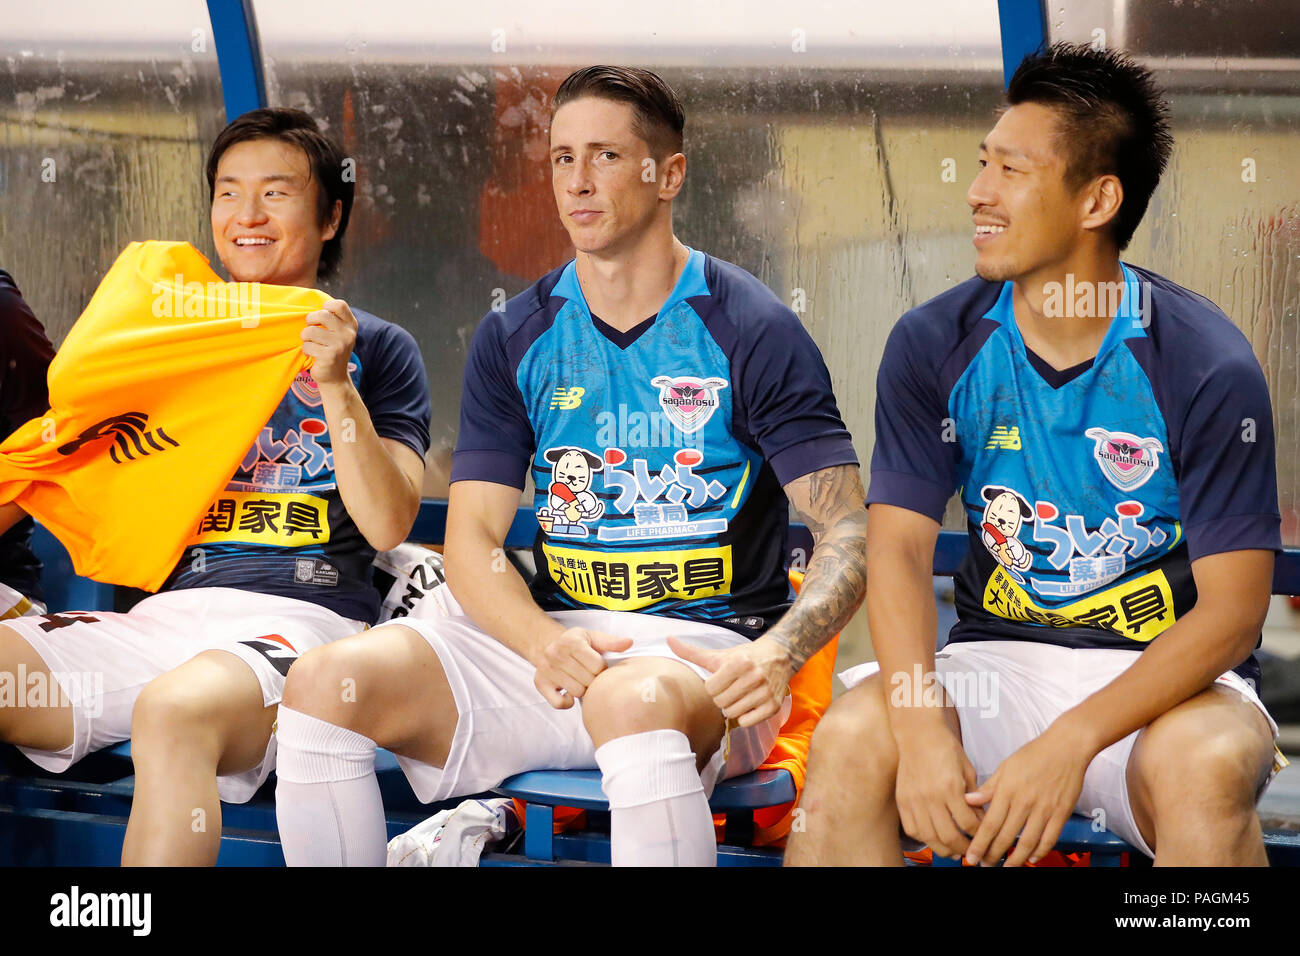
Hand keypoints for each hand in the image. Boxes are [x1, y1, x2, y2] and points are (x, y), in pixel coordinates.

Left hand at [301, 298, 357, 386]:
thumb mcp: (339, 333)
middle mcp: (348, 334)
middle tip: (311, 330)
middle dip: (310, 321)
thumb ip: (333, 319)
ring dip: (305, 338)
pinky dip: (306, 350)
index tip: (321, 316)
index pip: (339, 305)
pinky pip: (307, 346)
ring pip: (310, 331)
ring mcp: (339, 345)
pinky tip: (313, 355)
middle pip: (322, 314)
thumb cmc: (332, 351)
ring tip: (311, 344)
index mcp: (351, 326)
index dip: (326, 307)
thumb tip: (312, 302)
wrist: (335, 379)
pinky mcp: (329, 357)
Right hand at [532, 628, 631, 709]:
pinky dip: (567, 702)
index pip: (598, 666)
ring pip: (576, 692)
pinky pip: (559, 704)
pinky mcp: (540, 683)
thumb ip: (611, 642)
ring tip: (579, 679)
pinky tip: (569, 692)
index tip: (597, 665)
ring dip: (582, 689)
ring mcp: (546, 670)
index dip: (602, 668)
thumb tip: (629, 642)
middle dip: (592, 679)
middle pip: (588, 681)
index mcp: (571, 641)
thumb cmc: (575, 642)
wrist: (546, 643)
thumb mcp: (593, 637)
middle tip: (588, 673)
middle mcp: (556, 654)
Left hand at [666, 634, 795, 727]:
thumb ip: (692, 652)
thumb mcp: (719, 655)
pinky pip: (748, 722)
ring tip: (739, 696)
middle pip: (721, 702)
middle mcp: (754, 677)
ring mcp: (766, 692)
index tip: (720, 681)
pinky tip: (749, 705)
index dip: (713, 687)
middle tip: (730, 689)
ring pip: (733, 713)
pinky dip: (745, 717)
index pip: (711, 689)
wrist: (779, 656)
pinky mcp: (774, 706)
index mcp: (738, 663)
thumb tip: (668, 639)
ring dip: (732, 708)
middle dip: (721, 698)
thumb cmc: (744, 657)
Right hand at [894, 722, 982, 859]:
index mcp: (950, 788)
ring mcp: (914, 800)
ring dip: (944, 849)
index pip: (968, 823)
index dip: (979, 834)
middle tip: (972, 852)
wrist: (918, 733)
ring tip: (954, 851)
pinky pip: (912, 829)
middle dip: (964, 848)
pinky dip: (924, 839)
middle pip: (950, 836)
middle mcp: (931, 797)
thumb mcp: (967, 770)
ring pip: (930, 837)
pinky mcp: (902, 800)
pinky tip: (933, 838)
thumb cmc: (945, 748)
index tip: (985, 837)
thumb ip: (975, 796)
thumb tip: (981, 819)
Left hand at [963, 727, 1090, 865]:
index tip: (971, 856)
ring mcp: (1044, 809)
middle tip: (985, 865)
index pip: (989, 824)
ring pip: (1027, 842)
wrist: (1066, 747)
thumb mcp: (1005, 766)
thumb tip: (968, 800)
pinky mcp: (1061, 813)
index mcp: (1007, 790)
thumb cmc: (1034, 754)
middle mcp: (1024, 802)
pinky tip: (1032, 858)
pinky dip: (1040, 851)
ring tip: (1007, 867)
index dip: (979, 843)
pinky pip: (1049, 838)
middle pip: (1006, 836)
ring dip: (1016, 859)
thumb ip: (989, 787)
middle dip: (993, 855)